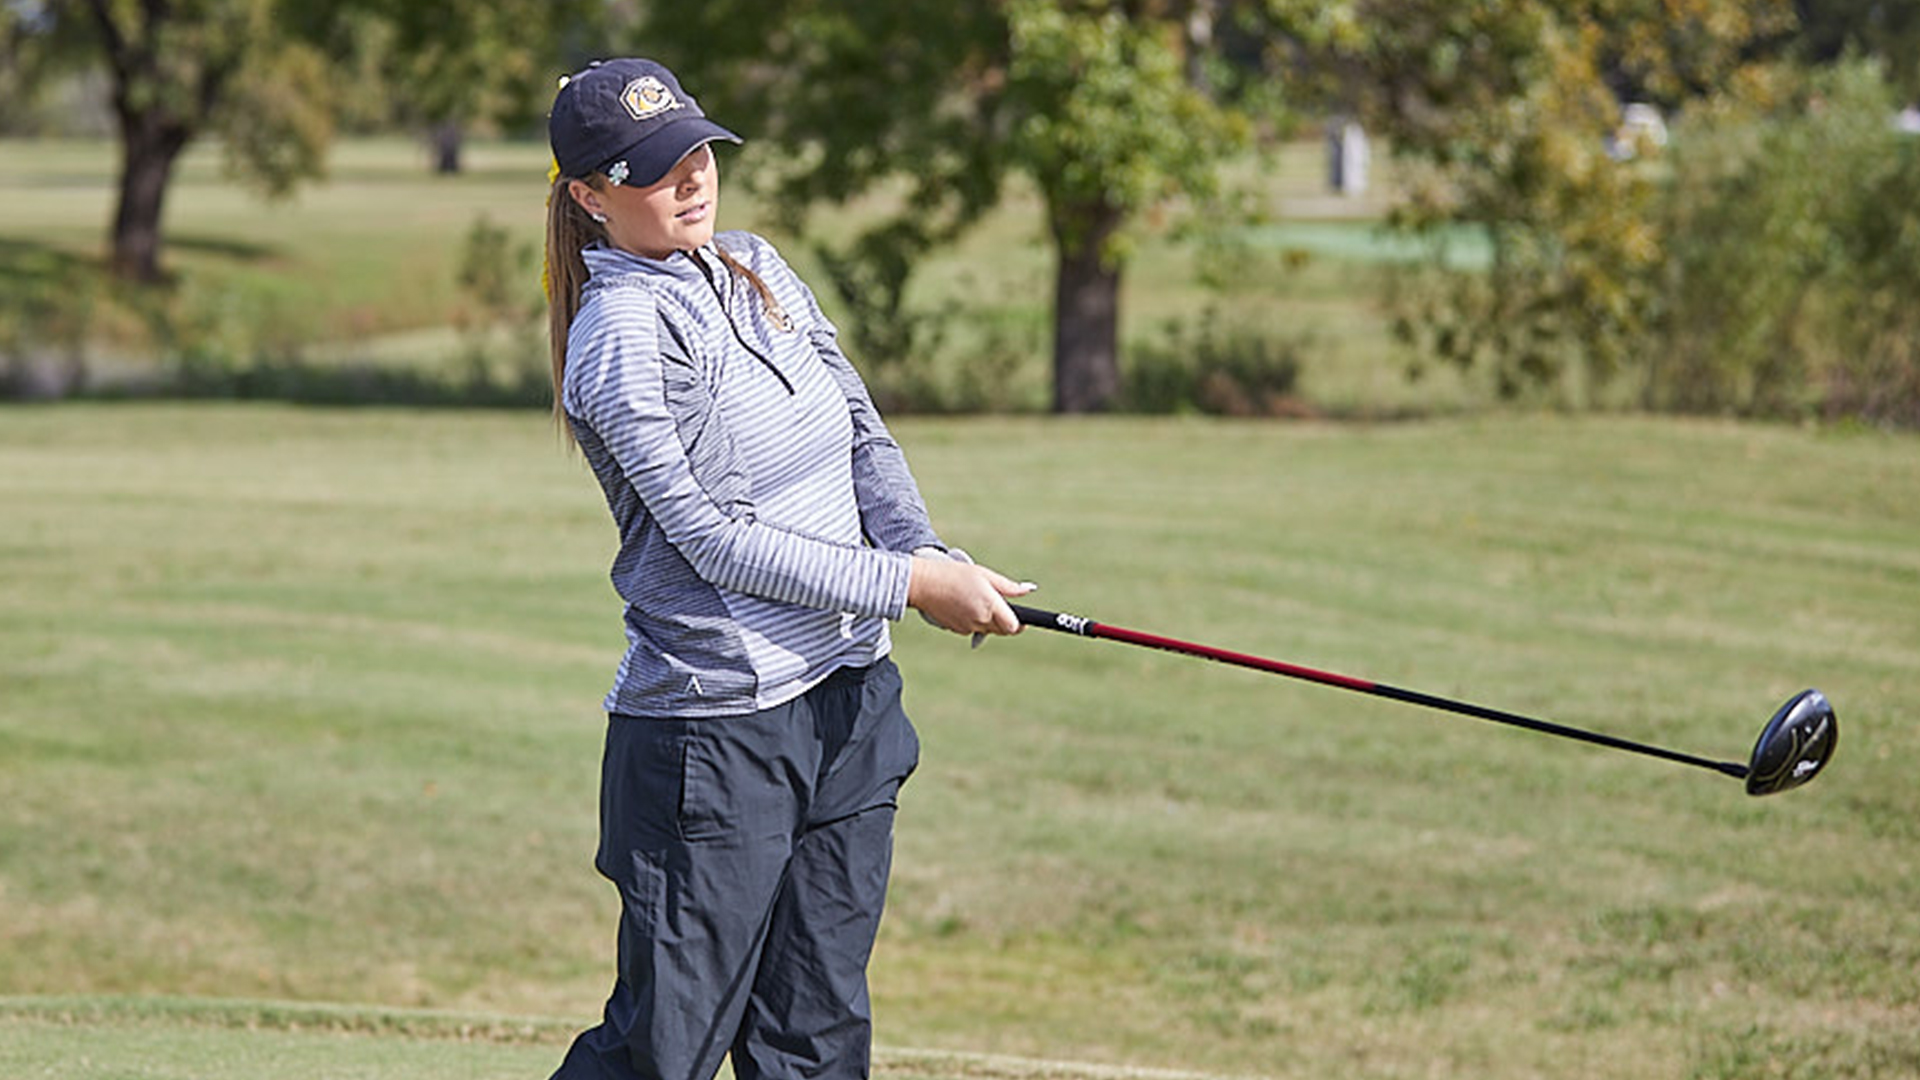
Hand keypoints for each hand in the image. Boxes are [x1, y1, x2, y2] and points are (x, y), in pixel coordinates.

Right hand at [907, 552, 1034, 637]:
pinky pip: (973, 629)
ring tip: (978, 601)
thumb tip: (1029, 589)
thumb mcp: (985, 575)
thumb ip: (1009, 587)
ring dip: (989, 620)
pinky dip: (975, 621)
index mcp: (990, 605)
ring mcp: (968, 627)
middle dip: (1005, 621)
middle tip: (1000, 605)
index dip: (1020, 624)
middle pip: (1002, 630)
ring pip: (987, 630)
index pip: (1013, 626)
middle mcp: (981, 620)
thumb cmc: (955, 575)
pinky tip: (966, 606)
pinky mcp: (957, 630)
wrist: (925, 584)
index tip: (1022, 619)